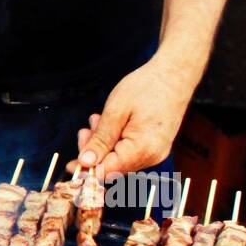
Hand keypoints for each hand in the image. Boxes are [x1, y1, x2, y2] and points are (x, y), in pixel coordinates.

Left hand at [66, 55, 196, 176]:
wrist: (175, 73)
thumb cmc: (148, 86)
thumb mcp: (116, 111)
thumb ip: (100, 139)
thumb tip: (85, 162)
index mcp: (143, 149)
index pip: (108, 171)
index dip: (87, 170)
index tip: (70, 164)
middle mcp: (152, 156)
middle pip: (112, 168)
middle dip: (93, 153)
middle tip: (85, 132)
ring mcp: (154, 152)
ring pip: (118, 160)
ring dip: (102, 145)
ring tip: (97, 121)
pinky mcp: (153, 147)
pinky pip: (128, 152)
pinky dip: (114, 141)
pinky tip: (109, 125)